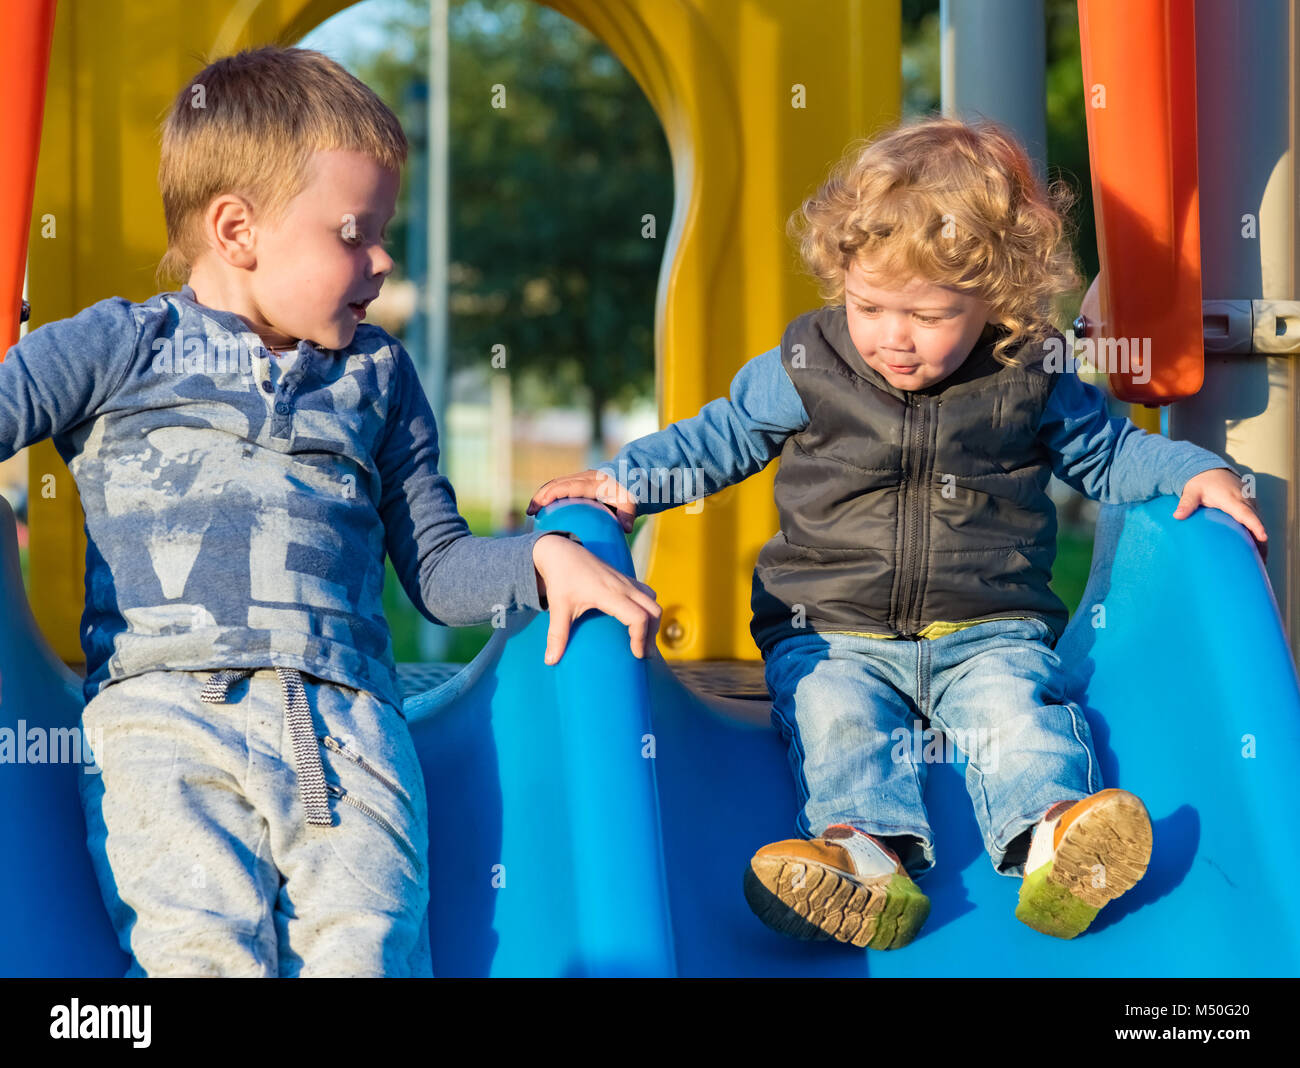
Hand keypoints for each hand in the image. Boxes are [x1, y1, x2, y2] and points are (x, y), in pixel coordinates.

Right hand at [527, 469, 637, 533]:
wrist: (628, 476)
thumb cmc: (628, 492)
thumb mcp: (631, 503)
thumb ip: (627, 515)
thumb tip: (626, 529)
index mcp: (592, 483)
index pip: (568, 486)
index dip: (553, 494)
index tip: (540, 505)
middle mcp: (582, 477)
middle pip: (556, 483)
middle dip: (540, 496)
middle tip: (530, 512)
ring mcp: (578, 477)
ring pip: (555, 483)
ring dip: (541, 495)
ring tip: (531, 511)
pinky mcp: (576, 480)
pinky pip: (559, 486)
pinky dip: (548, 495)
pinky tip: (542, 509)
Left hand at [532, 533, 660, 664]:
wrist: (561, 552)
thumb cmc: (560, 578)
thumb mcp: (557, 607)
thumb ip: (557, 635)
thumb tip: (551, 661)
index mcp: (609, 594)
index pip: (638, 617)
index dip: (642, 638)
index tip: (636, 655)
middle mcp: (623, 586)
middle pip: (653, 610)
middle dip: (652, 633)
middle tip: (642, 653)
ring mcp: (626, 581)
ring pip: (652, 600)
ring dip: (653, 620)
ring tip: (642, 638)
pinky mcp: (624, 578)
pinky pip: (646, 593)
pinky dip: (648, 609)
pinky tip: (636, 621)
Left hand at [1173, 467, 1267, 561]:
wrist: (1211, 470)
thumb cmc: (1201, 483)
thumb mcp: (1191, 491)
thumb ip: (1186, 504)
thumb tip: (1177, 516)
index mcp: (1231, 499)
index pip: (1246, 514)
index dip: (1255, 526)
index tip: (1262, 537)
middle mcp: (1245, 500)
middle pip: (1257, 522)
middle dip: (1261, 541)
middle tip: (1261, 562)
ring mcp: (1250, 503)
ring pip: (1259, 523)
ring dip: (1262, 540)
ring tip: (1261, 561)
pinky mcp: (1250, 506)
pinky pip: (1257, 521)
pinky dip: (1258, 534)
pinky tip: (1257, 550)